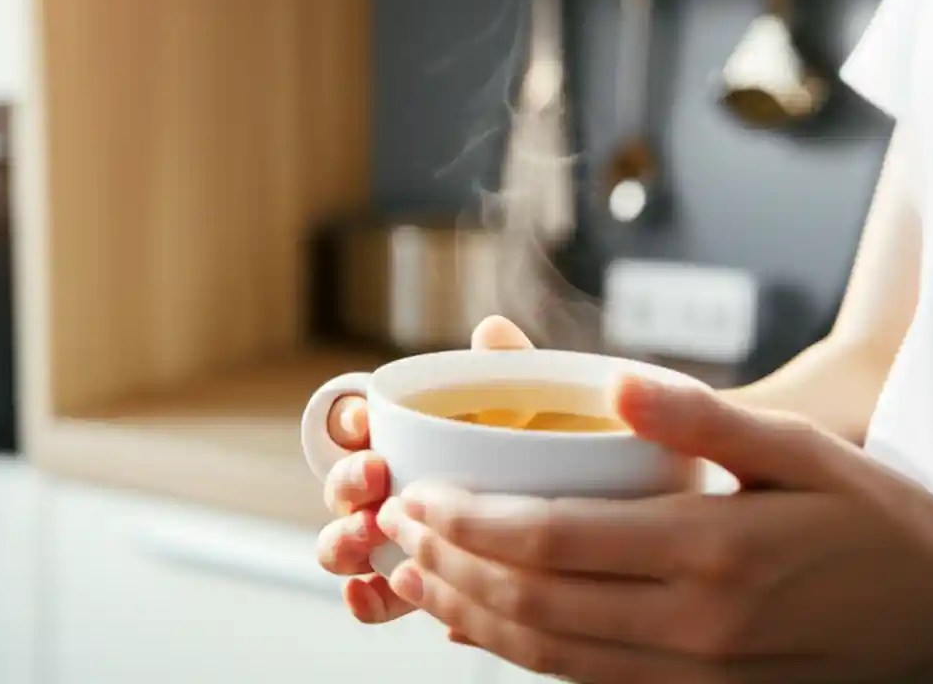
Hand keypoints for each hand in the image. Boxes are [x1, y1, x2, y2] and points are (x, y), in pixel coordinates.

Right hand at [316, 315, 532, 623]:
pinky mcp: (418, 586)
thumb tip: (492, 332)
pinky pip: (376, 597)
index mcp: (407, 436)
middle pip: (341, 485)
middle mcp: (393, 486)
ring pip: (345, 543)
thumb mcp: (538, 407)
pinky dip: (365, 599)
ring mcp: (400, 538)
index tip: (363, 424)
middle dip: (346, 481)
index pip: (357, 423)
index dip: (348, 421)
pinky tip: (366, 595)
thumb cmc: (547, 449)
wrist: (591, 525)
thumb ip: (513, 372)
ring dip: (344, 539)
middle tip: (375, 478)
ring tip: (370, 535)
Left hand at [376, 377, 932, 681]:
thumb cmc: (869, 520)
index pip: (549, 540)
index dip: (466, 520)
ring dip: (466, 614)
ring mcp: (690, 672)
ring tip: (411, 577)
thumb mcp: (800, 448)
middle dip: (447, 563)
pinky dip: (517, 653)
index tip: (415, 493)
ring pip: (546, 651)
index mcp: (708, 551)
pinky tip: (476, 629)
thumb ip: (700, 417)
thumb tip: (615, 384)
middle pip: (530, 600)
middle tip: (393, 528)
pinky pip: (583, 679)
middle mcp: (690, 624)